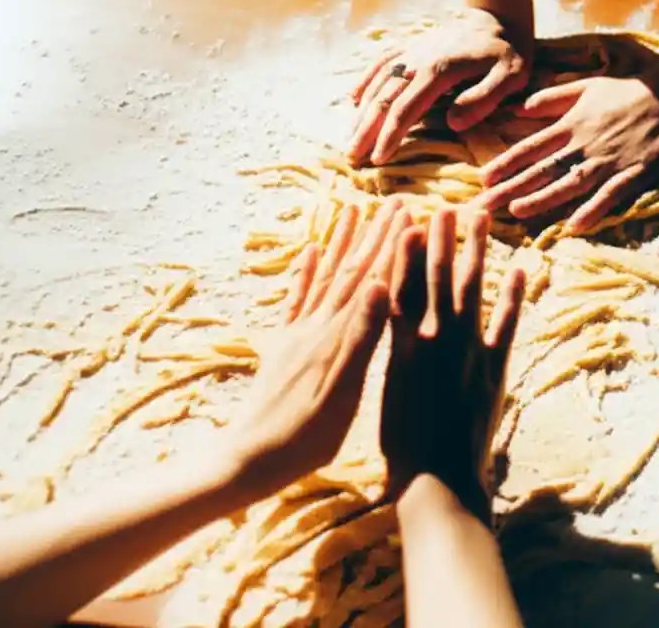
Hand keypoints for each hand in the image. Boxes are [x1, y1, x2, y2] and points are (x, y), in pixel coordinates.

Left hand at [224, 200, 411, 495]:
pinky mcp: (282, 347)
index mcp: (337, 337)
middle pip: (350, 271)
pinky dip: (306, 272)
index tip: (408, 212)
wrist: (250, 458)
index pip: (369, 280)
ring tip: (351, 209)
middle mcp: (317, 327)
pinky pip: (296, 300)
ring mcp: (297, 334)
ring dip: (341, 243)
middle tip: (392, 201)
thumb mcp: (341, 391)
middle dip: (373, 235)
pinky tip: (311, 252)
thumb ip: (361, 336)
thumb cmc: (305, 437)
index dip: (389, 245)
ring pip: (325, 278)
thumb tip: (379, 284)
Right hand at [348, 9, 532, 165]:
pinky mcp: (410, 47)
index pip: (406, 109)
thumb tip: (453, 123)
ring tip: (350, 140)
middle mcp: (417, 60)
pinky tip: (353, 100)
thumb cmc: (508, 52)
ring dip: (361, 113)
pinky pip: (381, 63)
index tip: (378, 159)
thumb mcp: (510, 77)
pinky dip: (365, 81)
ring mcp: (411, 52)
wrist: (498, 15)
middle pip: (383, 98)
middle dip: (366, 130)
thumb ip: (484, 99)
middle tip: (352, 158)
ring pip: (377, 83)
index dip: (390, 135)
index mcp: (439, 70)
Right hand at [379, 208, 525, 520]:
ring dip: (476, 251)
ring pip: (472, 289)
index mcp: (401, 342)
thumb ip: (395, 350)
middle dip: (442, 238)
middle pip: (438, 276)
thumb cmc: (402, 442)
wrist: (436, 478)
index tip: (410, 218)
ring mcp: (466, 350)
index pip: (402, 284)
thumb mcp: (387, 388)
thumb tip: (396, 320)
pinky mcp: (493, 368)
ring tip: (481, 219)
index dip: (407, 249)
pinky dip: (514, 297)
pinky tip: (522, 269)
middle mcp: (434, 338)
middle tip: (447, 204)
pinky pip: (507, 324)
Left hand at [476, 76, 658, 232]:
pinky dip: (593, 210)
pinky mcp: (634, 173)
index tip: (483, 180)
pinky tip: (574, 226)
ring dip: (542, 199)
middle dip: (510, 188)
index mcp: (571, 124)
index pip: (531, 147)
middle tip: (484, 206)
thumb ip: (552, 98)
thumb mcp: (586, 86)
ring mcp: (609, 160)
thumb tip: (519, 109)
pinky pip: (610, 195)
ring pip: (569, 183)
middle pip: (542, 170)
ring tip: (515, 213)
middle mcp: (584, 144)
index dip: (505, 164)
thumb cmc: (629, 91)